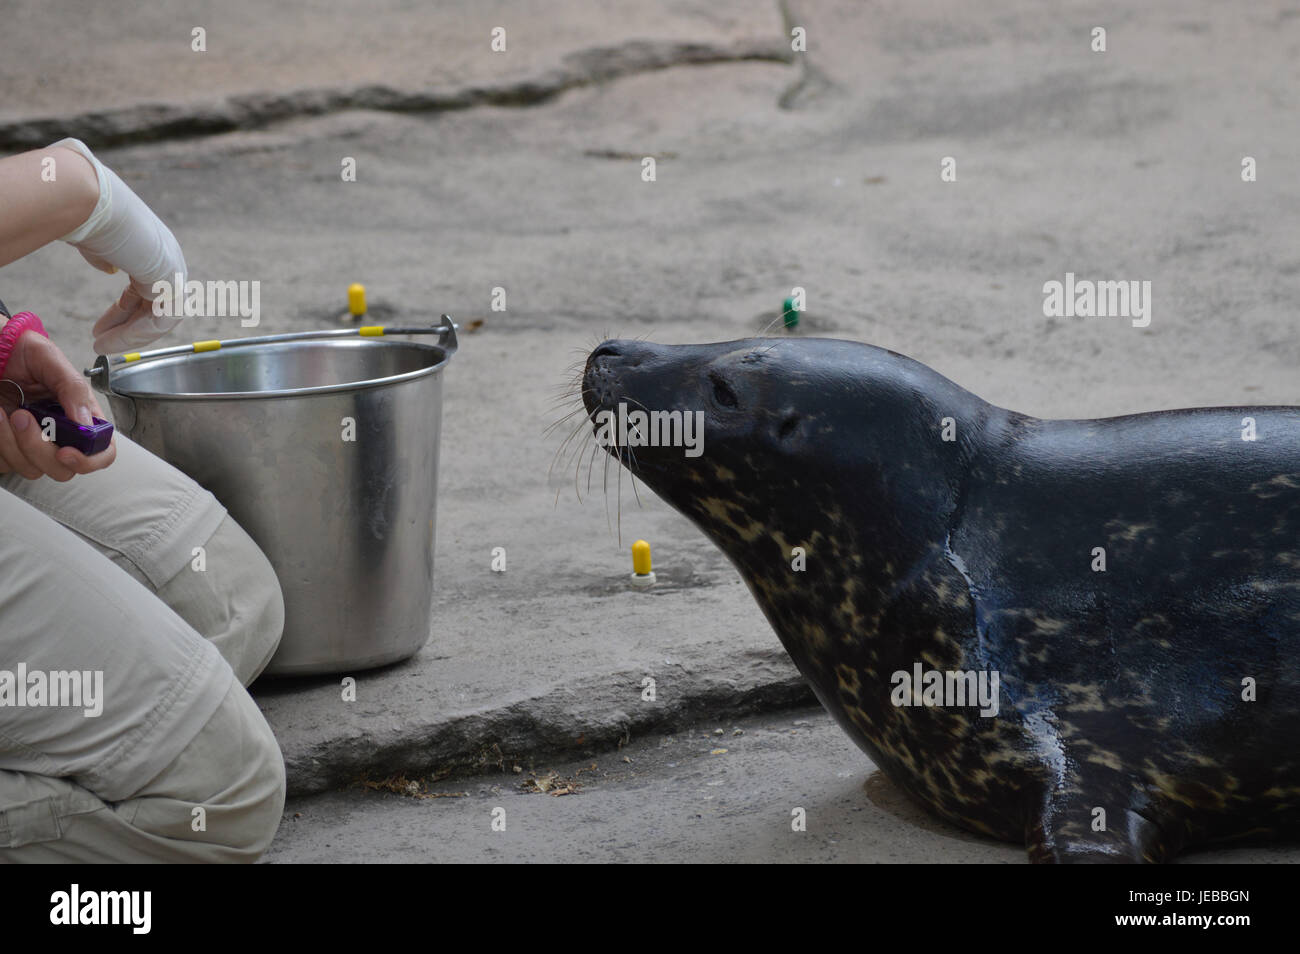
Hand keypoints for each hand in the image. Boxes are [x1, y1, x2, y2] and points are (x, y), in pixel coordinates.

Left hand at [0, 333, 115, 479]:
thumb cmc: (23, 354)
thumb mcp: (49, 359)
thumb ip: (72, 387)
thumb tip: (85, 421)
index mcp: (82, 417)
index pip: (102, 453)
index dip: (89, 461)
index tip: (65, 452)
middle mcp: (61, 436)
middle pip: (63, 469)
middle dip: (39, 448)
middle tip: (22, 416)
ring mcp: (34, 445)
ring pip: (31, 468)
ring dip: (12, 442)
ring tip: (3, 411)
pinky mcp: (10, 449)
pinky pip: (6, 464)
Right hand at [53, 138, 185, 353]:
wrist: (92, 201)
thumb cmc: (88, 213)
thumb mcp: (97, 240)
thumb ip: (106, 256)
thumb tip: (108, 267)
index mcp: (153, 246)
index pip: (145, 289)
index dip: (124, 312)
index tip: (102, 328)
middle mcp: (168, 258)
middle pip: (155, 306)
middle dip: (128, 327)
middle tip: (103, 342)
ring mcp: (174, 268)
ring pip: (160, 316)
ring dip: (130, 335)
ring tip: (103, 348)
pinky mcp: (173, 280)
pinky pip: (160, 319)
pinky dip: (135, 333)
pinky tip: (111, 342)